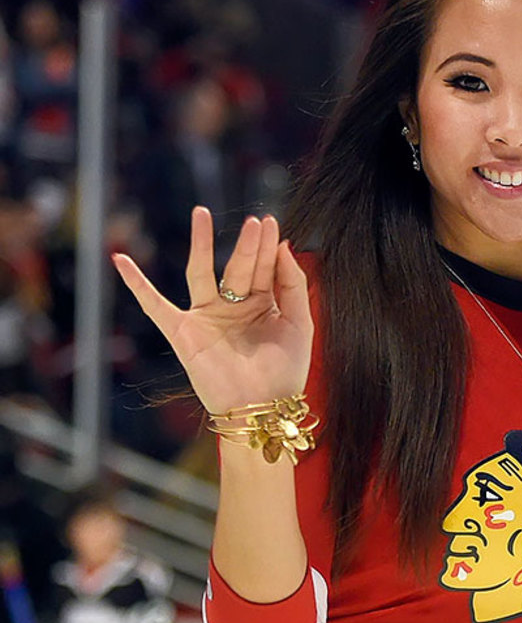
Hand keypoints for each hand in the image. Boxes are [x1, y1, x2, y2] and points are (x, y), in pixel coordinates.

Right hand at [112, 208, 313, 413]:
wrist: (262, 410)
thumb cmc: (284, 373)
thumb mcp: (299, 324)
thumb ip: (293, 285)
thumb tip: (283, 245)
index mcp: (261, 306)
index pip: (262, 268)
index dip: (267, 247)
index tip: (271, 223)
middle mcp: (232, 308)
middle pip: (237, 268)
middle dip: (247, 246)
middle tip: (256, 223)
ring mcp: (206, 318)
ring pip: (201, 273)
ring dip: (201, 244)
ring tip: (201, 213)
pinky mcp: (184, 333)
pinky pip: (156, 306)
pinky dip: (138, 285)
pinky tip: (121, 260)